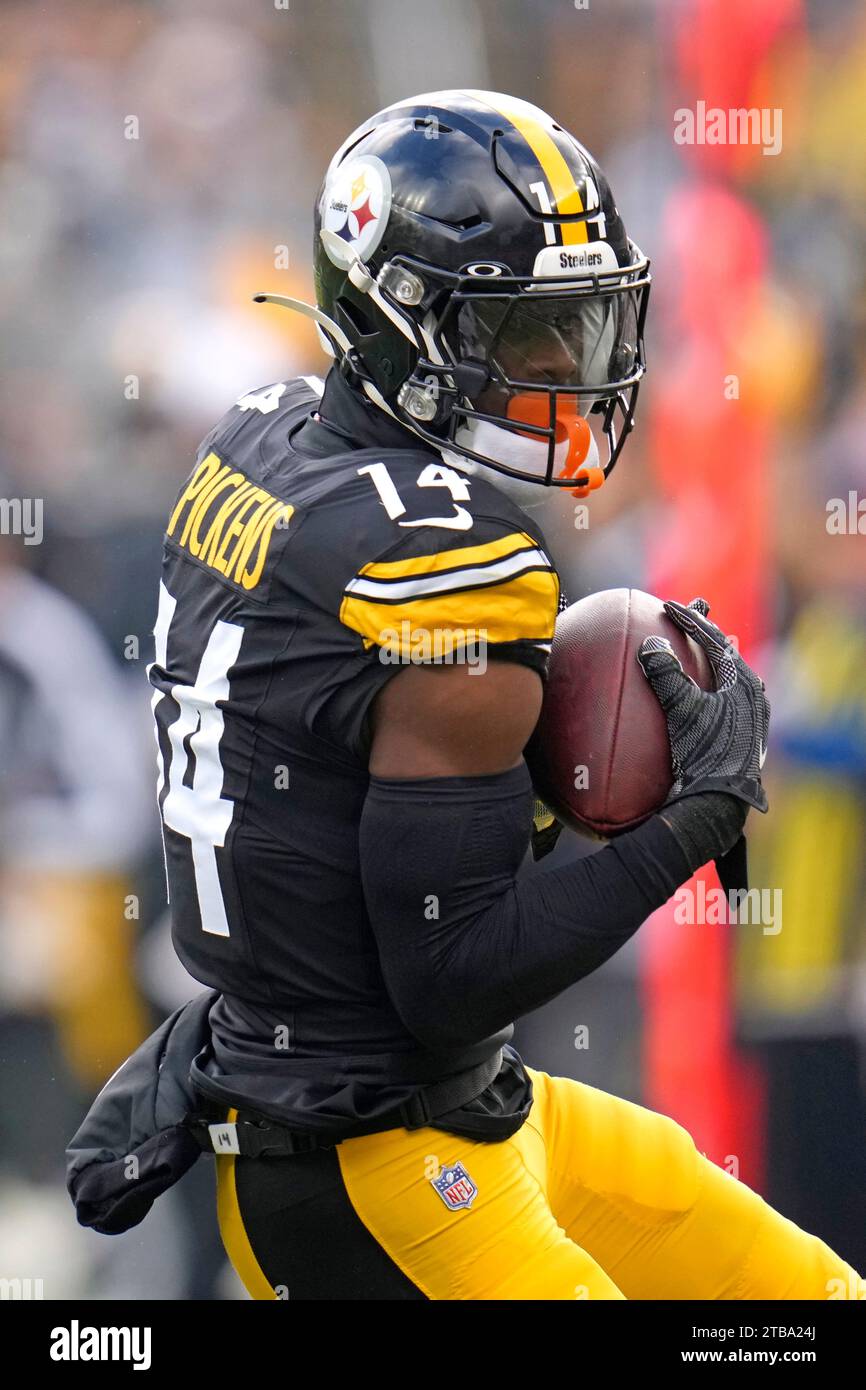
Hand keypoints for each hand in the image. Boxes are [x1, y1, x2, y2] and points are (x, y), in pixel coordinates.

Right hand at [636, 597, 769, 811]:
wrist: (719, 804)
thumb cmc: (705, 754)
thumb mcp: (683, 710)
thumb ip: (667, 675)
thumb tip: (650, 643)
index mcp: (745, 685)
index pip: (716, 641)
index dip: (691, 621)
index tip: (668, 607)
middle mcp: (754, 699)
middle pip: (729, 657)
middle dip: (708, 637)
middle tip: (693, 618)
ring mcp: (751, 722)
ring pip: (732, 681)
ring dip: (713, 664)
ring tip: (705, 652)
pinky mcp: (742, 742)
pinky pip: (727, 703)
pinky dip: (711, 691)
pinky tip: (703, 699)